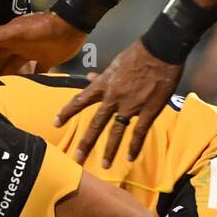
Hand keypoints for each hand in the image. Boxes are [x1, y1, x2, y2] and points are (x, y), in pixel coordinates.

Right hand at [0, 12, 87, 78]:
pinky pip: (33, 71)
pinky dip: (27, 79)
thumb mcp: (16, 32)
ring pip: (10, 65)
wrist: (71, 27)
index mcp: (7, 37)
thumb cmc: (43, 28)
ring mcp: (29, 51)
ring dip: (1, 75)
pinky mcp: (44, 59)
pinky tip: (22, 88)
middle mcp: (15, 44)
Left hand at [55, 38, 182, 167]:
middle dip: (86, 142)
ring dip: (110, 150)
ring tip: (105, 165)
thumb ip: (103, 75)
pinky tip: (130, 157)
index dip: (67, 112)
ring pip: (116, 132)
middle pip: (96, 124)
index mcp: (104, 85)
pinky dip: (135, 146)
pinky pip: (139, 132)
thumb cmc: (137, 53)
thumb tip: (90, 77)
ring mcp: (130, 106)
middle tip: (77, 159)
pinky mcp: (148, 111)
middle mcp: (113, 98)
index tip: (56, 123)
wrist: (160, 50)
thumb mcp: (115, 63)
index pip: (80, 101)